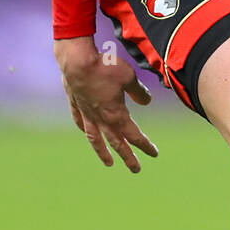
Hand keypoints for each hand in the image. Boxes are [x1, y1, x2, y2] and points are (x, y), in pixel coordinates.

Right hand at [54, 36, 157, 172]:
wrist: (76, 60)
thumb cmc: (105, 66)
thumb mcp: (129, 77)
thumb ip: (139, 92)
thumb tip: (147, 101)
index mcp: (116, 115)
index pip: (134, 135)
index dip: (145, 145)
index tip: (154, 154)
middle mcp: (100, 118)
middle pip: (116, 142)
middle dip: (128, 156)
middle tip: (136, 169)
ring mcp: (86, 113)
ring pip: (96, 138)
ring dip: (103, 151)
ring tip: (109, 163)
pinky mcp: (75, 104)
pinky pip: (81, 121)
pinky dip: (86, 129)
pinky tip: (88, 133)